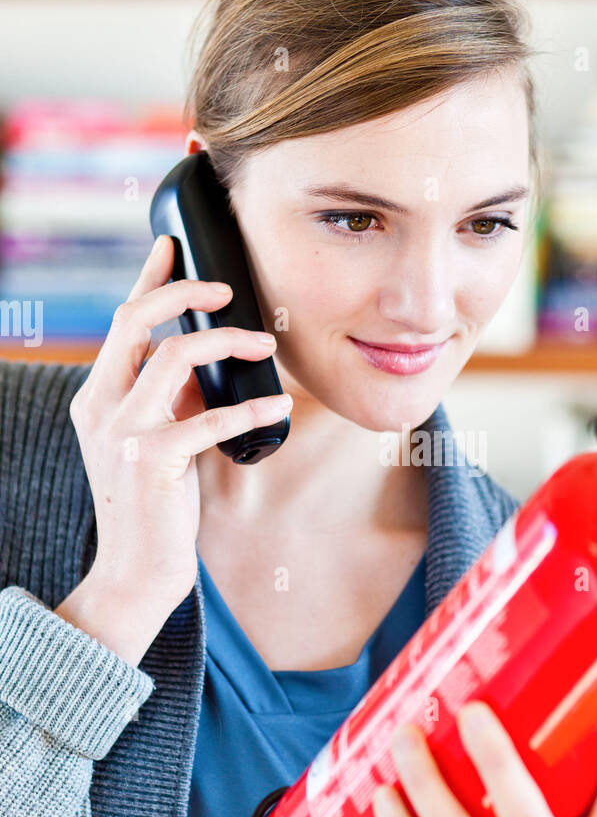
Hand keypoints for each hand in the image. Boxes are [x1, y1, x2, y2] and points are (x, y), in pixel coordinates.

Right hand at [59, 235, 292, 661]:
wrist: (135, 570)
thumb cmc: (155, 505)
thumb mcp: (157, 441)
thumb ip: (173, 401)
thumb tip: (209, 361)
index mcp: (97, 396)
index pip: (121, 322)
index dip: (148, 278)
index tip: (174, 246)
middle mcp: (101, 407)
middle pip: (136, 321)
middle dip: (184, 293)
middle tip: (229, 291)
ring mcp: (123, 434)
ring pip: (173, 358)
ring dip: (225, 342)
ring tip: (263, 343)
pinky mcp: (153, 464)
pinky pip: (209, 420)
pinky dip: (250, 408)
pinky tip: (277, 404)